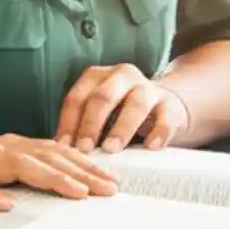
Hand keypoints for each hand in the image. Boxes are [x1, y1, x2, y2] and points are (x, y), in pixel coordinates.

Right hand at [0, 133, 119, 212]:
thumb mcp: (0, 176)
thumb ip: (29, 176)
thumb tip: (69, 186)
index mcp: (12, 147)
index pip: (57, 153)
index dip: (86, 165)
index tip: (111, 180)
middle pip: (47, 157)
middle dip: (81, 173)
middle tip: (107, 189)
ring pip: (20, 166)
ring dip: (51, 179)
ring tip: (76, 193)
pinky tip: (7, 206)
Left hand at [55, 64, 190, 152]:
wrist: (163, 106)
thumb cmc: (120, 113)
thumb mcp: (98, 112)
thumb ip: (80, 126)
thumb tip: (59, 151)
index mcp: (98, 76)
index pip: (78, 97)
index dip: (69, 122)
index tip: (64, 147)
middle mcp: (123, 76)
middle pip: (104, 97)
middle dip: (91, 124)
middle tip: (84, 149)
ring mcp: (149, 89)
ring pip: (136, 104)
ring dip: (122, 128)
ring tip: (111, 149)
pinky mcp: (170, 105)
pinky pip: (166, 117)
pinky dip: (159, 131)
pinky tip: (151, 146)